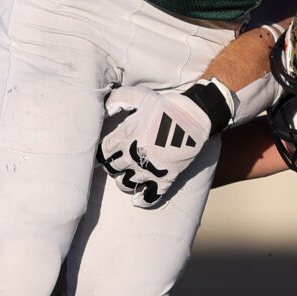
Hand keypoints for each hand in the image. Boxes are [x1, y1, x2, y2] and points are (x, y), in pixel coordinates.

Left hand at [98, 81, 229, 207]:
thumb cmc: (166, 106)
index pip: (103, 152)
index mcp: (124, 137)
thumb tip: (105, 105)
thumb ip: (119, 99)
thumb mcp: (140, 96)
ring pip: (125, 184)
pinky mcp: (164, 178)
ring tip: (128, 178)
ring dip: (124, 182)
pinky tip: (139, 199)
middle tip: (118, 163)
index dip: (103, 153)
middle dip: (113, 166)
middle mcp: (132, 155)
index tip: (107, 153)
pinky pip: (149, 196)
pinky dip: (143, 200)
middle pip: (112, 169)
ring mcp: (148, 169)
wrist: (193, 118)